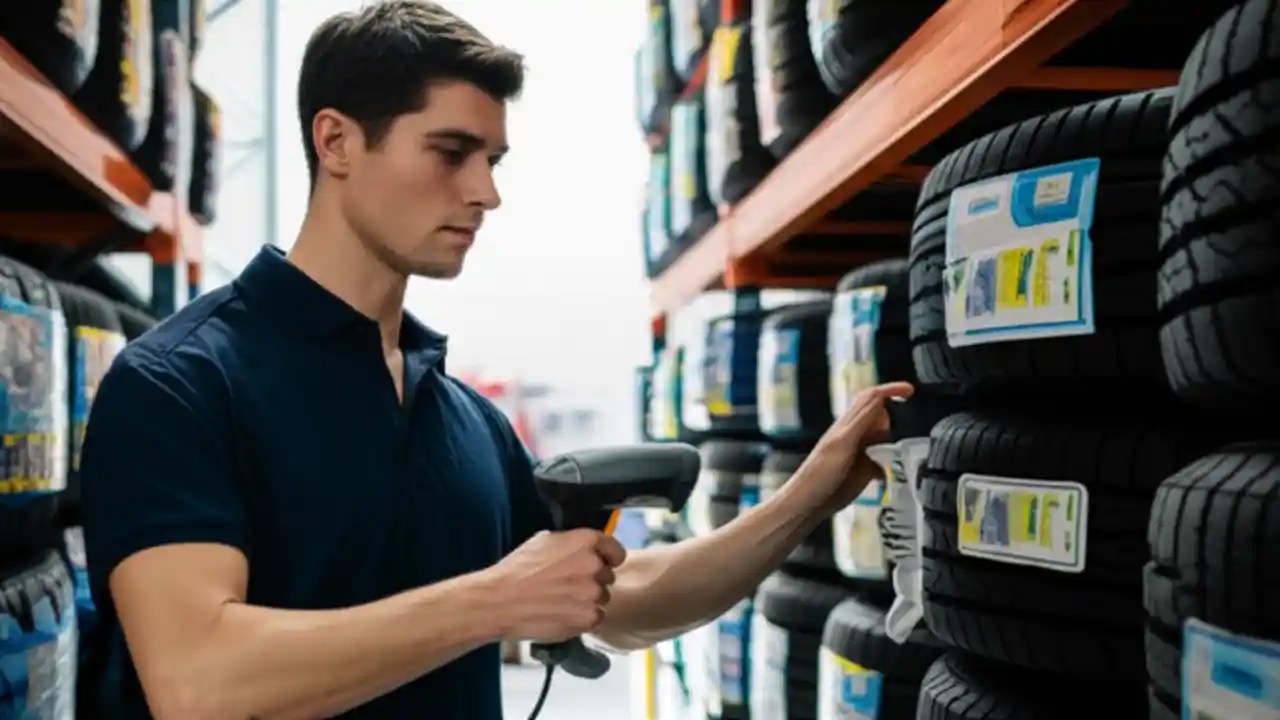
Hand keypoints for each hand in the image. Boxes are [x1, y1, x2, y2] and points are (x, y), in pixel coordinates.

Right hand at [486, 528, 626, 642]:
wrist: (500, 601)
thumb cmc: (516, 571)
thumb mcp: (544, 541)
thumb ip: (572, 543)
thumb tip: (585, 548)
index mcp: (584, 542)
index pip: (616, 550)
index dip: (609, 558)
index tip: (604, 564)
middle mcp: (594, 565)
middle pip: (607, 576)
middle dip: (592, 580)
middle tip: (568, 586)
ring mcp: (593, 593)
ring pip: (602, 598)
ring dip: (588, 600)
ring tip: (561, 601)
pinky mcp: (588, 617)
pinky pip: (596, 617)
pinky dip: (583, 618)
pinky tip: (563, 614)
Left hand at [792, 382, 913, 513]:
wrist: (809, 503)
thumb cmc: (820, 473)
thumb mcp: (843, 443)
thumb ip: (862, 421)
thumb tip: (880, 397)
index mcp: (849, 423)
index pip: (872, 397)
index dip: (891, 390)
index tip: (911, 390)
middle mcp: (856, 434)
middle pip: (883, 416)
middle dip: (898, 419)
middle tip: (902, 434)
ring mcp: (861, 452)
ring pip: (886, 438)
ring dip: (897, 441)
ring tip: (903, 453)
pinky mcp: (865, 470)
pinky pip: (886, 460)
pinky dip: (894, 463)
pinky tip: (896, 472)